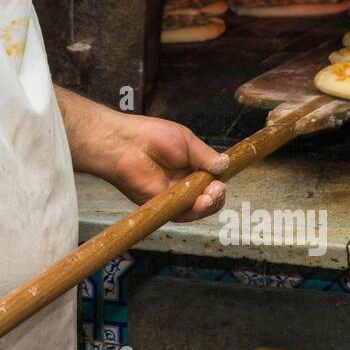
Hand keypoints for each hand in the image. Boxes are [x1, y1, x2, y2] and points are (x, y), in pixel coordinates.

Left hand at [94, 112, 227, 222]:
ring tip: (211, 194)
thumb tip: (225, 165)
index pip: (212, 180)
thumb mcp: (186, 141)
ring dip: (209, 204)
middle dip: (217, 196)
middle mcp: (183, 184)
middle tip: (217, 188)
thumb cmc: (150, 136)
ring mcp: (172, 196)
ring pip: (198, 208)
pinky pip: (182, 214)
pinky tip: (201, 201)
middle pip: (208, 198)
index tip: (223, 177)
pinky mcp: (161, 206)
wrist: (124, 143)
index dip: (220, 181)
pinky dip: (194, 210)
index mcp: (190, 167)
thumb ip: (205, 156)